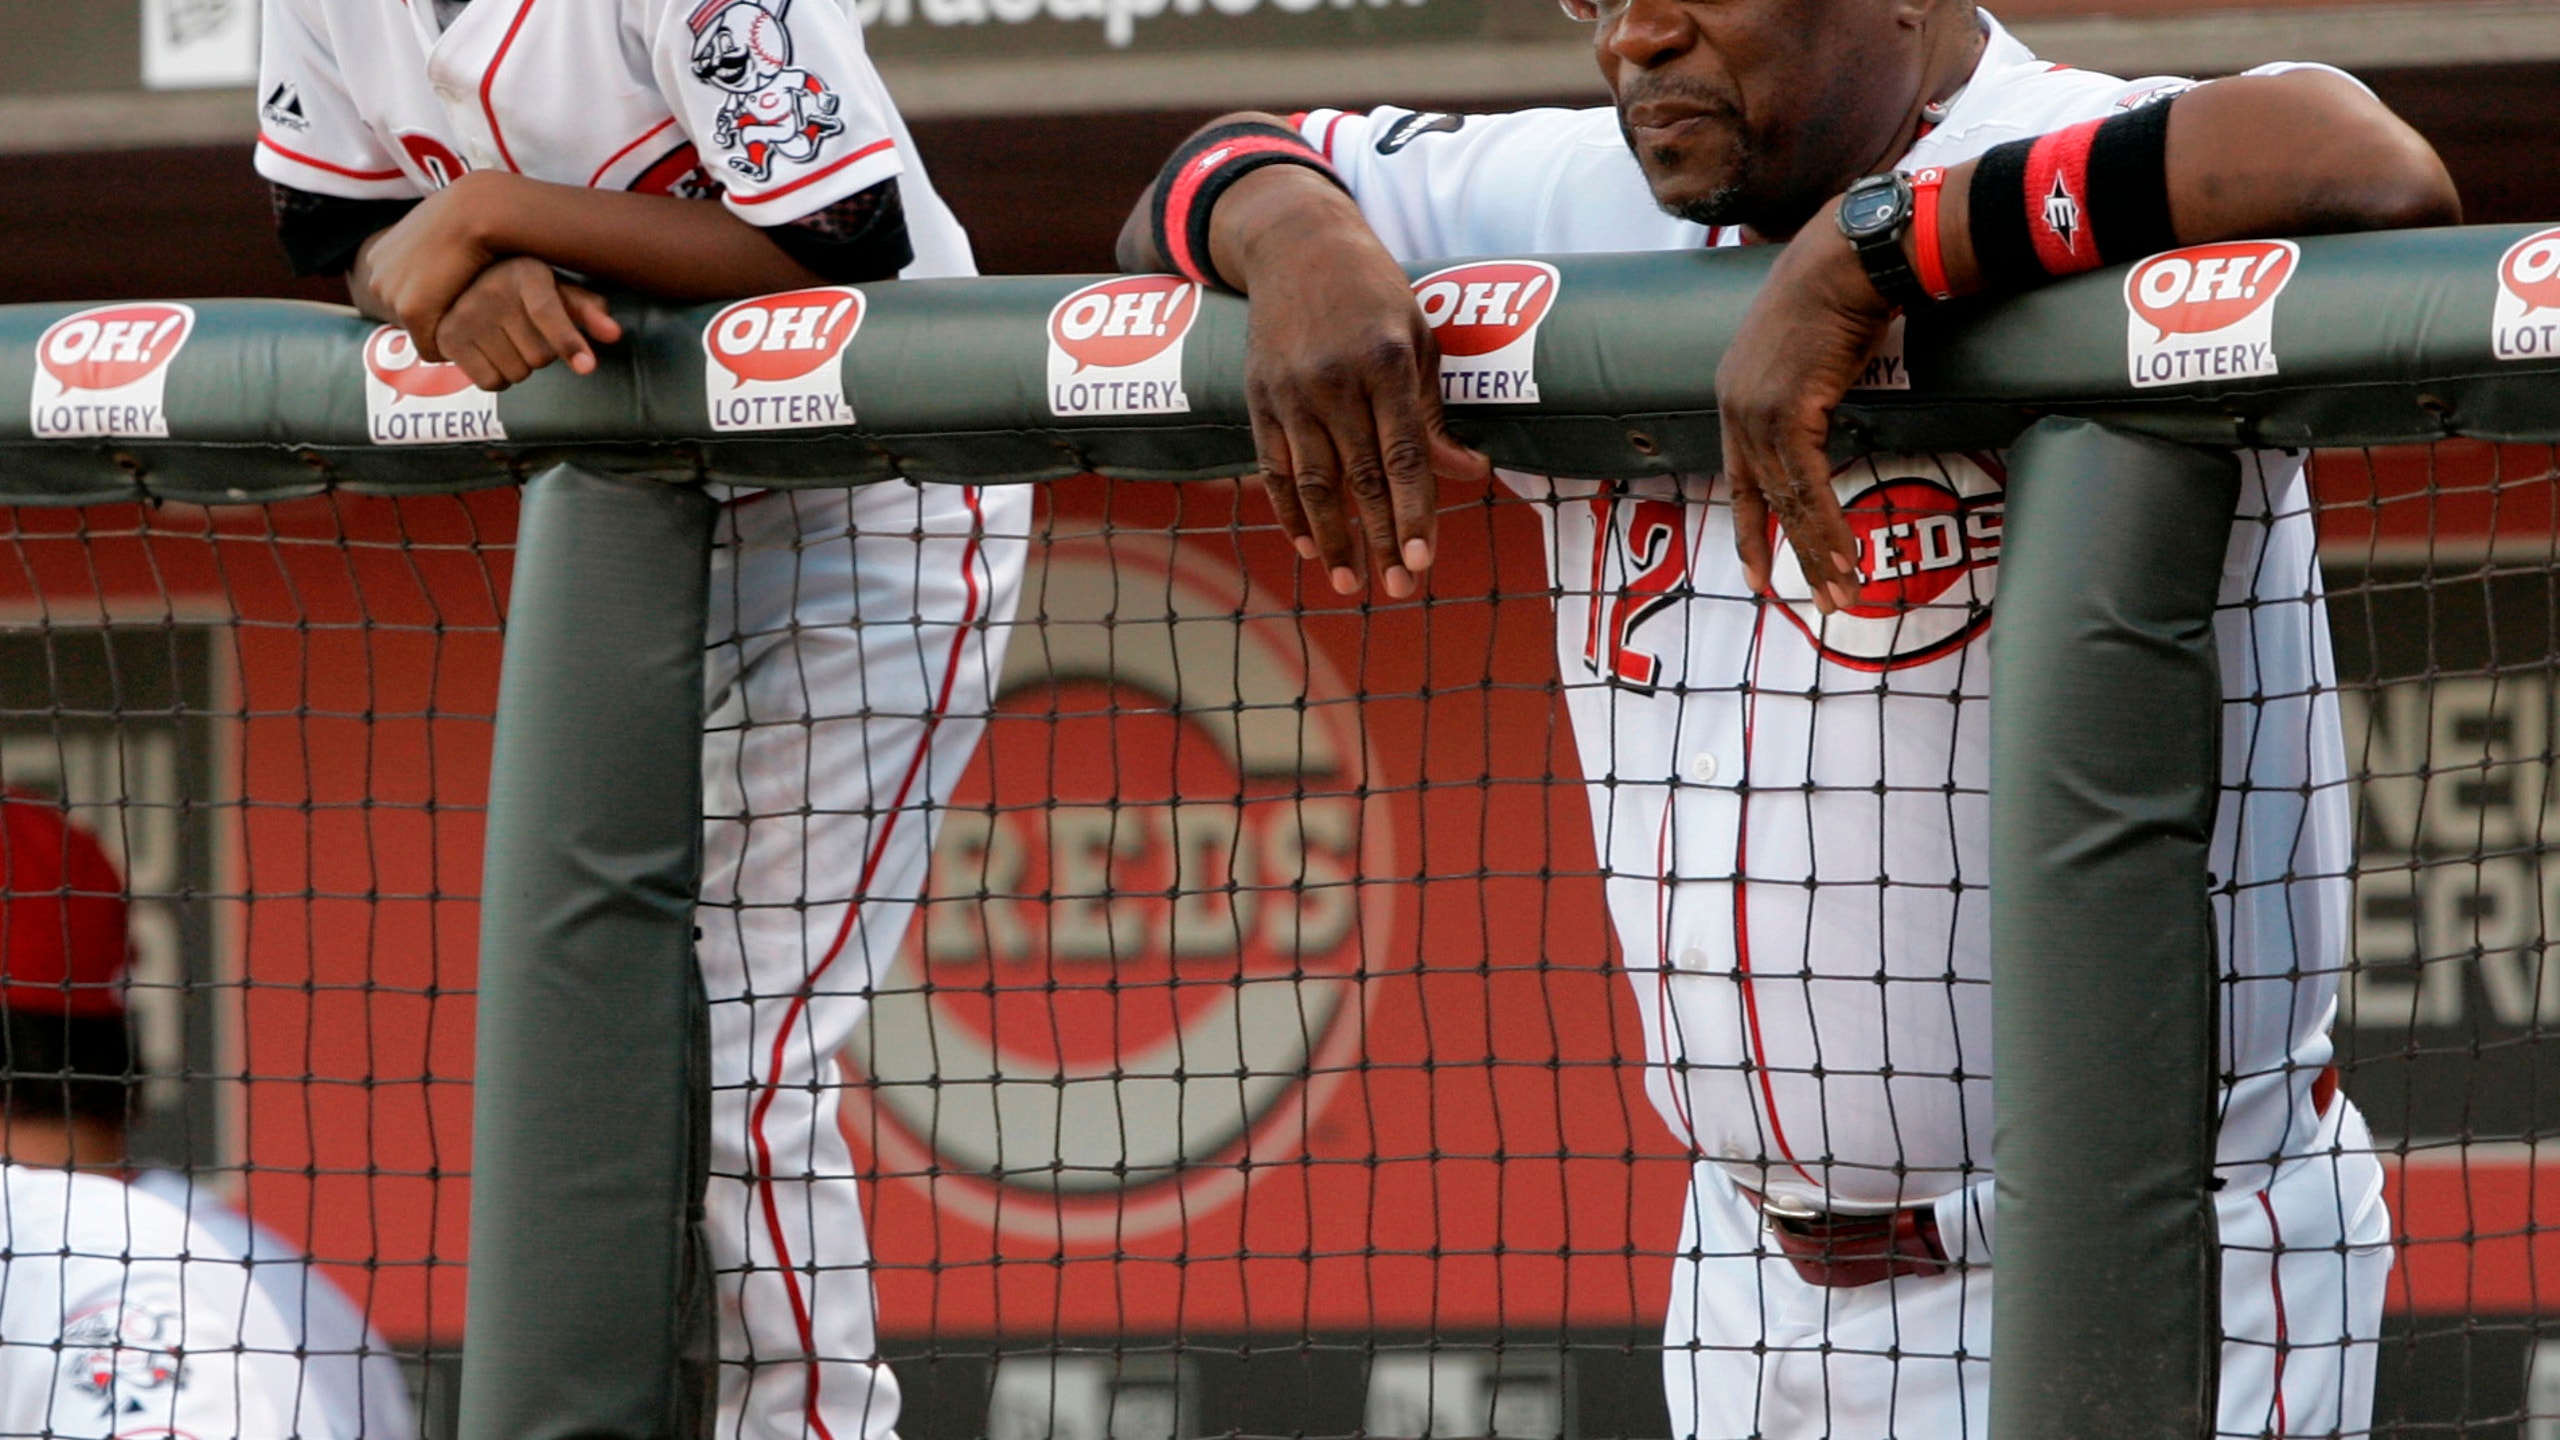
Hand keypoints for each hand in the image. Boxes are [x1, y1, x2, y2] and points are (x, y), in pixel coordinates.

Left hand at [355, 170, 520, 363]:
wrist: (479, 209)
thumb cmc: (471, 216)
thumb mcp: (440, 233)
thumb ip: (432, 255)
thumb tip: (446, 267)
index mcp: (380, 257)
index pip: (404, 300)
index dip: (436, 303)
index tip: (459, 291)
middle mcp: (376, 276)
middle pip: (408, 322)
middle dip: (437, 320)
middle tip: (468, 307)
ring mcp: (390, 294)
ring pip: (420, 336)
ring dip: (446, 331)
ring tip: (474, 313)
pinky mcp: (411, 310)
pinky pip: (433, 350)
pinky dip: (455, 346)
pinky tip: (475, 323)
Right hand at [432, 257, 622, 391]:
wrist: (462, 282)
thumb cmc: (524, 288)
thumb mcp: (558, 290)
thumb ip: (588, 310)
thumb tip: (614, 334)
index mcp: (526, 274)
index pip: (547, 312)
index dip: (568, 341)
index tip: (587, 367)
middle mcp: (491, 291)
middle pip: (539, 356)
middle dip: (543, 353)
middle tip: (529, 332)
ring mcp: (465, 315)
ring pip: (517, 372)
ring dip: (521, 366)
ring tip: (508, 339)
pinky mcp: (447, 338)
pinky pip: (491, 383)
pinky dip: (498, 377)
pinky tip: (492, 352)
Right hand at [1230, 180, 1490, 597]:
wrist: (1296, 244)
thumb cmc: (1373, 292)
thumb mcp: (1417, 339)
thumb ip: (1434, 412)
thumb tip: (1471, 473)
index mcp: (1384, 363)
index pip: (1404, 456)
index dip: (1415, 513)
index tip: (1425, 560)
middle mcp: (1333, 380)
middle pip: (1360, 478)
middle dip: (1382, 538)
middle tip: (1399, 588)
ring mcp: (1289, 391)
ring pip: (1312, 483)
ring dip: (1333, 538)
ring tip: (1351, 582)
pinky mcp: (1257, 397)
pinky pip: (1273, 468)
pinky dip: (1288, 511)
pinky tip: (1308, 546)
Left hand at [1714, 196, 1894, 614]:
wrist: (1846, 256)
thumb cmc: (1837, 290)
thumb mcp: (1808, 347)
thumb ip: (1804, 385)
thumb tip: (1822, 402)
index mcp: (1735, 396)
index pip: (1741, 479)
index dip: (1751, 530)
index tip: (1758, 574)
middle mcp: (1735, 407)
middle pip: (1766, 500)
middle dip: (1794, 555)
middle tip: (1820, 599)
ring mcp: (1756, 411)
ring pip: (1788, 502)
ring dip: (1819, 552)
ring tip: (1843, 591)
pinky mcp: (1787, 412)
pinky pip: (1808, 487)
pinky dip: (1828, 527)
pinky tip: (1848, 558)